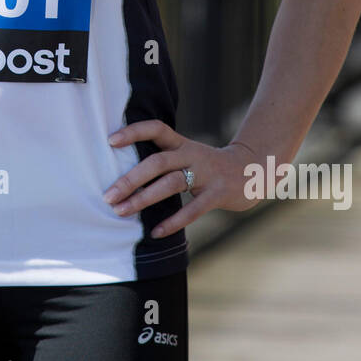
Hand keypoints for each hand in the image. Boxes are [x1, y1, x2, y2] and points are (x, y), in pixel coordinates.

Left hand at [104, 121, 259, 238]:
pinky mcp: (218, 194)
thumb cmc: (208, 166)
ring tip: (122, 211)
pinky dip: (173, 222)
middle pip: (157, 162)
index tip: (110, 141)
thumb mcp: (187, 155)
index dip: (134, 131)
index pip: (156, 128)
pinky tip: (155, 231)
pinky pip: (193, 209)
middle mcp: (192, 155)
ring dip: (143, 198)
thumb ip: (163, 160)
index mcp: (182, 143)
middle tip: (108, 195)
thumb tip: (123, 176)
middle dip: (130, 179)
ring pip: (171, 183)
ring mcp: (206, 173)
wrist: (252, 170)